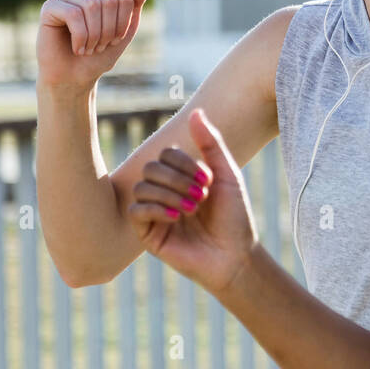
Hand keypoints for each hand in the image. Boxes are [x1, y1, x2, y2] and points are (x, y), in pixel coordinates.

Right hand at [37, 0, 146, 89]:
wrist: (75, 79)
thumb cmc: (98, 56)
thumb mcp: (125, 32)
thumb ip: (133, 5)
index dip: (123, 23)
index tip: (114, 40)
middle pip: (109, 0)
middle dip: (108, 30)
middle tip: (100, 47)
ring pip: (90, 5)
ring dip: (94, 35)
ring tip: (89, 49)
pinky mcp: (50, 7)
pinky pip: (73, 13)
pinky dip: (80, 36)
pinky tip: (77, 48)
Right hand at [127, 109, 258, 294]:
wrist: (236, 256)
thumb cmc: (234, 217)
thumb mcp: (227, 175)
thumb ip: (211, 143)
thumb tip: (196, 112)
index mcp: (181, 177)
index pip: (166, 153)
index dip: (185, 163)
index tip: (208, 182)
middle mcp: (165, 192)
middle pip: (151, 167)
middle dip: (177, 178)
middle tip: (200, 196)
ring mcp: (154, 213)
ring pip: (141, 187)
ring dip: (169, 194)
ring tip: (193, 209)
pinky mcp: (147, 234)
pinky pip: (134, 211)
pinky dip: (154, 209)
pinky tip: (175, 217)